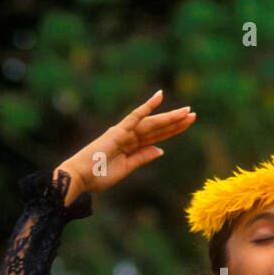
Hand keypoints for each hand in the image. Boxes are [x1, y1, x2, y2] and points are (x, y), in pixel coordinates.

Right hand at [55, 91, 195, 205]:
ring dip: (169, 117)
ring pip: (151, 123)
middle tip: (193, 114)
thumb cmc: (98, 175)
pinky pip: (135, 117)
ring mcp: (124, 133)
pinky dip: (146, 106)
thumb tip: (161, 150)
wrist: (80, 177)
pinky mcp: (118, 132)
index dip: (172, 129)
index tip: (188, 123)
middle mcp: (129, 136)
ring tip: (186, 112)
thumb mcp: (126, 168)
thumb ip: (142, 157)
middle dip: (175, 122)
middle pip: (157, 127)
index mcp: (131, 146)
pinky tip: (159, 96)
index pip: (157, 136)